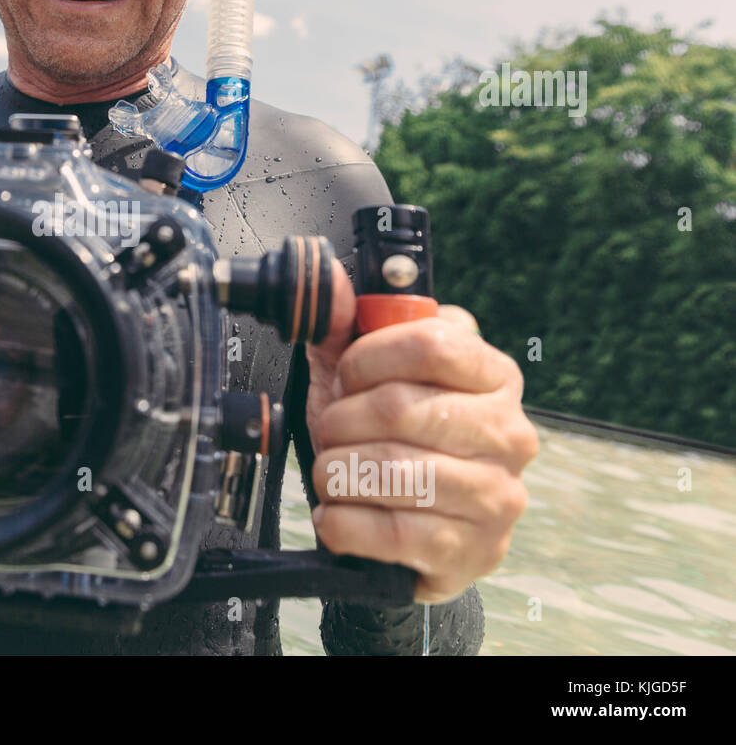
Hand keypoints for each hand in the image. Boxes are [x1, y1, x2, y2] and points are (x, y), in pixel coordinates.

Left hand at [304, 261, 538, 602]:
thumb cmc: (394, 442)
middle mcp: (509, 435)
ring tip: (331, 473)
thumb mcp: (367, 376)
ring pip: (390, 471)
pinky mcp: (474, 552)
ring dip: (336, 472)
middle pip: (399, 408)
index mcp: (495, 377)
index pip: (431, 343)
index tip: (345, 376)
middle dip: (339, 421)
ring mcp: (497, 496)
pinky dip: (344, 522)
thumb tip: (331, 285)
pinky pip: (391, 530)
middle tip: (327, 432)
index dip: (366, 357)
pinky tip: (338, 515)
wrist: (418, 531)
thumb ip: (347, 326)